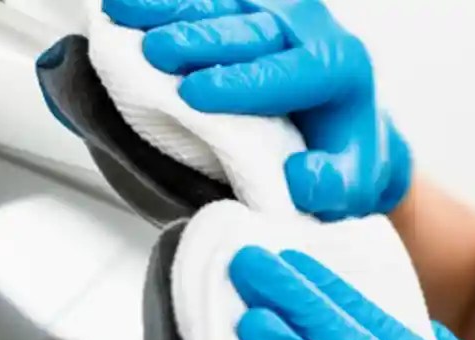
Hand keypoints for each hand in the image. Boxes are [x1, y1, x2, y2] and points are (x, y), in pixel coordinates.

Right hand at [103, 0, 412, 219]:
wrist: (349, 129)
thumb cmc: (343, 161)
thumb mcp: (350, 186)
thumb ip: (331, 186)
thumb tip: (302, 178)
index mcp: (340, 68)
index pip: (289, 73)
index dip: (241, 83)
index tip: (195, 94)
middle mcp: (311, 29)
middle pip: (251, 29)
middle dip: (201, 40)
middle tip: (155, 52)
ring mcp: (278, 12)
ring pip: (222, 5)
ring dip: (171, 9)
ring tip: (123, 14)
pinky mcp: (250, 7)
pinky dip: (166, 0)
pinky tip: (125, 3)